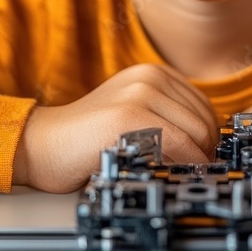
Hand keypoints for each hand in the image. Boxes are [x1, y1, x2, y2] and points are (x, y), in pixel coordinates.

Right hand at [13, 63, 218, 192]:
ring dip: (197, 160)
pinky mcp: (130, 115)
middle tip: (196, 175)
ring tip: (183, 177)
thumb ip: (165, 116)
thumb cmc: (87, 138)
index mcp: (153, 73)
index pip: (204, 107)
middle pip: (204, 120)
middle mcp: (149, 76)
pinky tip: (177, 177)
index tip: (201, 161)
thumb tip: (208, 143)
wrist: (44, 144)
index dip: (207, 139)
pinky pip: (180, 144)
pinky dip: (187, 165)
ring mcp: (140, 93)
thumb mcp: (132, 112)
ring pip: (197, 133)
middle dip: (206, 152)